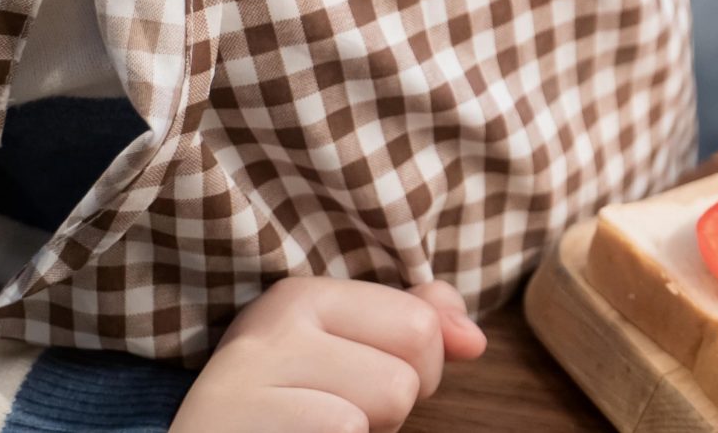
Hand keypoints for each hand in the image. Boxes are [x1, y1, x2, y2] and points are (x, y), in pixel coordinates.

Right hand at [171, 277, 487, 432]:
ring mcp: (252, 377)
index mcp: (299, 298)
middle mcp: (271, 326)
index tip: (357, 389)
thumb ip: (412, 327)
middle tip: (330, 417)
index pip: (420, 325)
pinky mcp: (243, 421)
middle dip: (391, 409)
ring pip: (385, 406)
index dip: (415, 372)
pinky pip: (346, 431)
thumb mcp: (346, 358)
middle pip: (408, 371)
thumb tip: (474, 339)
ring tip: (310, 432)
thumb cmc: (284, 416)